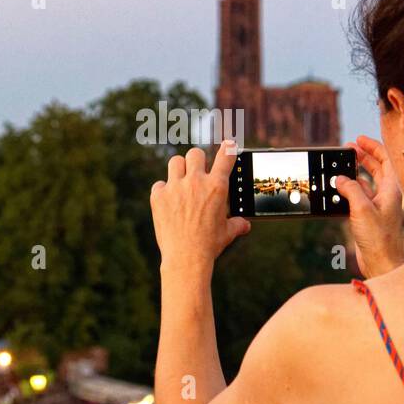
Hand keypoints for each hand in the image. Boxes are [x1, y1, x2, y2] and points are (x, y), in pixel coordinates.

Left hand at [151, 141, 250, 274]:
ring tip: (181, 182)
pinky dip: (163, 191)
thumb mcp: (228, 233)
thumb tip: (245, 224)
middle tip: (197, 171)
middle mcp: (196, 181)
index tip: (228, 145)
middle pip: (195, 153)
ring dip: (179, 169)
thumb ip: (237, 224)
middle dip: (197, 160)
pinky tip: (168, 202)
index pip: (225, 156)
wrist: (186, 258)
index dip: (227, 148)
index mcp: (217, 186)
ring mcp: (175, 187)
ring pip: (175, 162)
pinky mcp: (158, 196)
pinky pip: (159, 184)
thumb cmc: (209, 245)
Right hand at [334, 135, 403, 277]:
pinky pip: (358, 197)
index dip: (373, 147)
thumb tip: (340, 178)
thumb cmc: (379, 238)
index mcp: (390, 190)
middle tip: (347, 149)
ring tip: (340, 166)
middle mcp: (385, 196)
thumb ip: (351, 189)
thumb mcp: (362, 208)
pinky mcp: (367, 217)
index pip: (385, 160)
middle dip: (362, 157)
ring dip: (354, 173)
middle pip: (376, 168)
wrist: (381, 262)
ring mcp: (377, 206)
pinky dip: (348, 190)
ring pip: (366, 183)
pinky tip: (338, 188)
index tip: (359, 139)